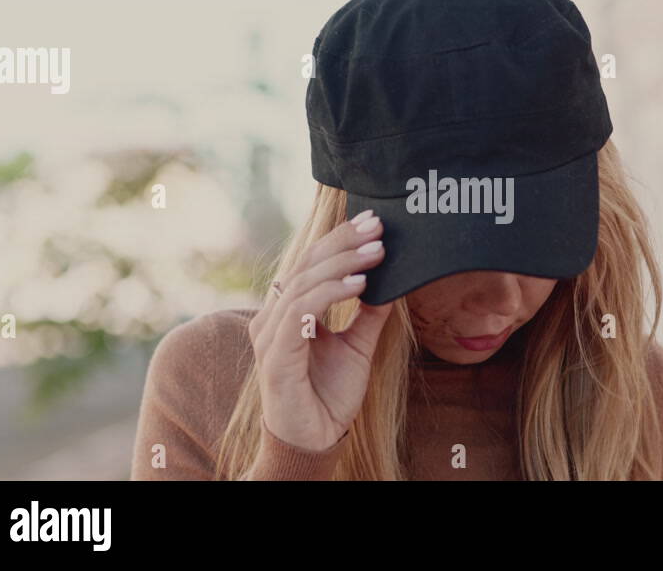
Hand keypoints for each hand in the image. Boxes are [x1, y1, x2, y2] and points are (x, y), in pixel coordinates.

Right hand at [248, 210, 391, 451]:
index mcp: (288, 311)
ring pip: (304, 284)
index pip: (312, 262)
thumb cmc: (330, 394)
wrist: (316, 439)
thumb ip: (369, 315)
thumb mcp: (358, 347)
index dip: (341, 240)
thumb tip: (391, 282)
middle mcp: (274, 318)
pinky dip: (330, 294)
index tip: (374, 223)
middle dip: (344, 243)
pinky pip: (301, 313)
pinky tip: (359, 285)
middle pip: (306, 265)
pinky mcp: (276, 356)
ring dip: (343, 265)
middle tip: (378, 228)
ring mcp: (271, 336)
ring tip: (377, 254)